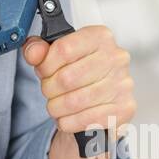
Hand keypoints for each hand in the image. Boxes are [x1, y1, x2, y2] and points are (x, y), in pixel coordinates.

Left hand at [21, 25, 135, 147]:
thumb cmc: (77, 74)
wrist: (98, 100)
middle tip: (49, 91)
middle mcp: (116, 57)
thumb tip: (33, 52)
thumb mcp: (54, 56)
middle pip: (67, 78)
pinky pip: (87, 120)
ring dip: (57, 107)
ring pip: (74, 102)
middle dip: (49, 89)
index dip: (45, 65)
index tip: (43, 71)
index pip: (63, 49)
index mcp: (100, 37)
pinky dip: (69, 122)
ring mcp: (123, 83)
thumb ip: (38, 50)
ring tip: (56, 105)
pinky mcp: (125, 108)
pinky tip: (68, 117)